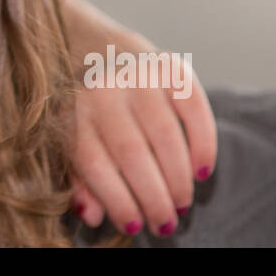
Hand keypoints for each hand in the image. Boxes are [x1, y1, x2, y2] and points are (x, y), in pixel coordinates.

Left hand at [62, 0, 217, 237]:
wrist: (102, 50)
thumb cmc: (89, 110)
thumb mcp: (72, 141)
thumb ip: (79, 179)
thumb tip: (92, 216)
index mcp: (72, 111)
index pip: (94, 163)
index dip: (117, 201)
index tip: (135, 226)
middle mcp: (103, 90)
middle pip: (131, 154)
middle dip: (153, 198)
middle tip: (166, 223)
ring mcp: (137, 76)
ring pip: (164, 136)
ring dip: (178, 178)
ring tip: (182, 204)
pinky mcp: (171, 67)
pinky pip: (194, 109)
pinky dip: (203, 144)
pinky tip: (201, 171)